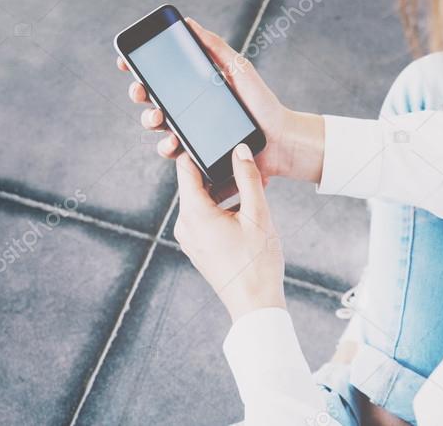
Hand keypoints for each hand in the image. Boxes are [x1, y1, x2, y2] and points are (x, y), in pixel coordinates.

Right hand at [117, 18, 324, 189]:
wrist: (280, 138)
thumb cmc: (261, 102)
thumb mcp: (238, 69)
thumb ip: (214, 47)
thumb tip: (189, 23)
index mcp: (193, 87)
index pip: (159, 76)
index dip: (138, 69)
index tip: (126, 61)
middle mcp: (187, 109)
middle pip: (150, 101)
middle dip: (138, 94)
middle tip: (141, 90)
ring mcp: (189, 132)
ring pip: (156, 127)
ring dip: (149, 120)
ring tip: (159, 116)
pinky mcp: (196, 155)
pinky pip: (173, 153)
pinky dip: (168, 147)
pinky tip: (174, 141)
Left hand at [174, 145, 285, 321]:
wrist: (255, 304)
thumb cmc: (257, 263)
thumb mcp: (258, 214)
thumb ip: (248, 177)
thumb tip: (240, 150)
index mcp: (193, 213)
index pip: (186, 167)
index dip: (198, 148)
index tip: (214, 137)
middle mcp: (185, 224)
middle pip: (195, 183)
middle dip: (219, 171)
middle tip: (242, 161)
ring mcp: (189, 238)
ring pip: (202, 200)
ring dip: (224, 190)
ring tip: (251, 186)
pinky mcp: (198, 246)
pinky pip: (205, 217)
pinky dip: (222, 207)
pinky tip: (246, 208)